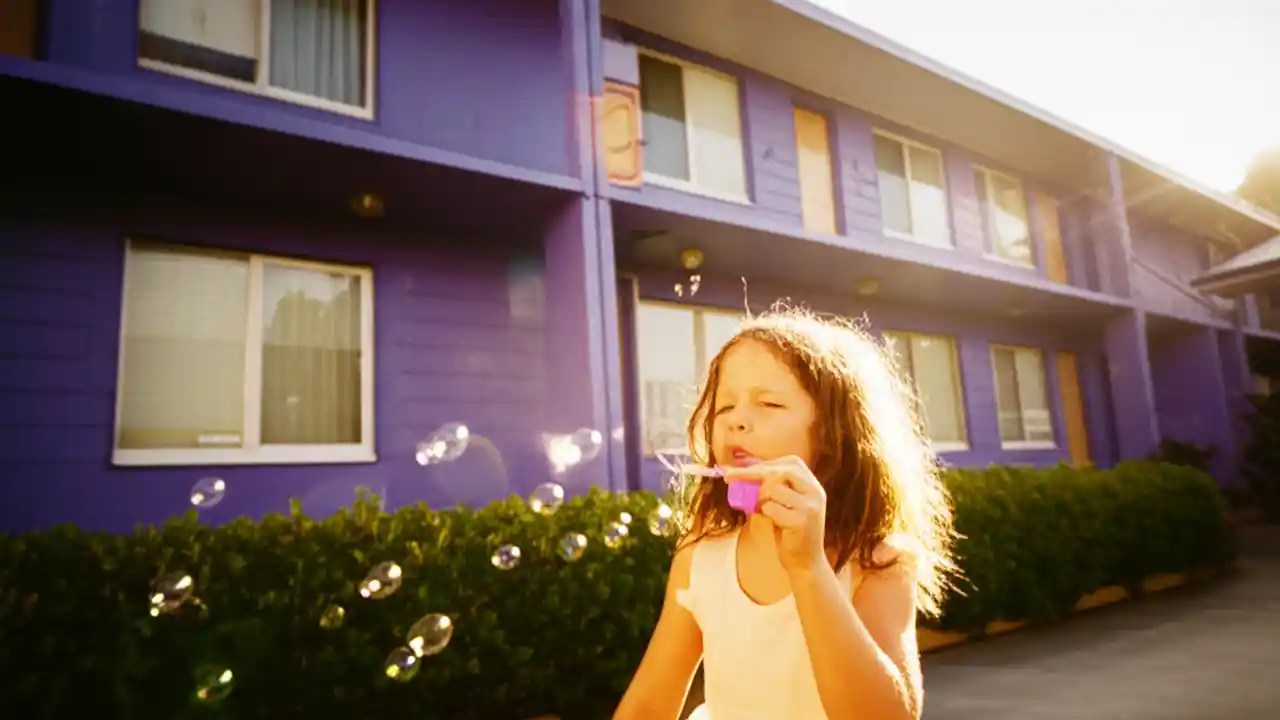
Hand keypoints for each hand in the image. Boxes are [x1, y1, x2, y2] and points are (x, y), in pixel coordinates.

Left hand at [724, 456, 826, 574]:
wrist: (805, 563)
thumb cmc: (790, 531)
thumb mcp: (784, 504)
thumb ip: (772, 487)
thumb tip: (742, 469)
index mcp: (813, 486)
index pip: (790, 462)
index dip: (765, 463)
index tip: (742, 468)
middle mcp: (815, 493)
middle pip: (781, 471)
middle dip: (752, 472)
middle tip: (729, 476)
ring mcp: (810, 506)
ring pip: (774, 489)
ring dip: (761, 499)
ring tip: (765, 511)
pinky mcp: (802, 521)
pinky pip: (771, 507)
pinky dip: (765, 513)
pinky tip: (773, 522)